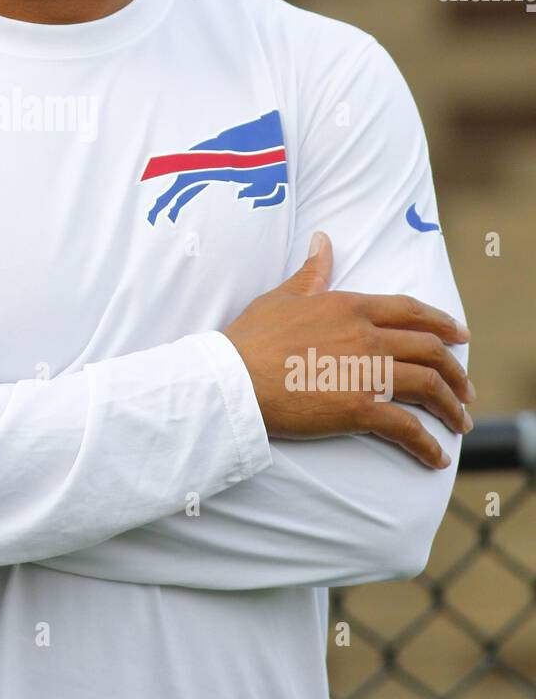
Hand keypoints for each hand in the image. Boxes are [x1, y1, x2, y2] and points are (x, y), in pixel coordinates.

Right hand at [222, 231, 473, 468]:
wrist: (233, 379)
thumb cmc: (250, 338)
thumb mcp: (282, 297)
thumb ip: (311, 272)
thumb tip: (322, 240)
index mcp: (350, 306)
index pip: (411, 311)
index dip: (442, 323)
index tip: (460, 336)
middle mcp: (367, 336)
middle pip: (429, 349)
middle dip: (455, 370)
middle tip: (465, 387)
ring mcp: (367, 372)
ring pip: (428, 385)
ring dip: (451, 405)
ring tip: (460, 421)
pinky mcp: (360, 409)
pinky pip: (408, 428)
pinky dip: (428, 444)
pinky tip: (436, 457)